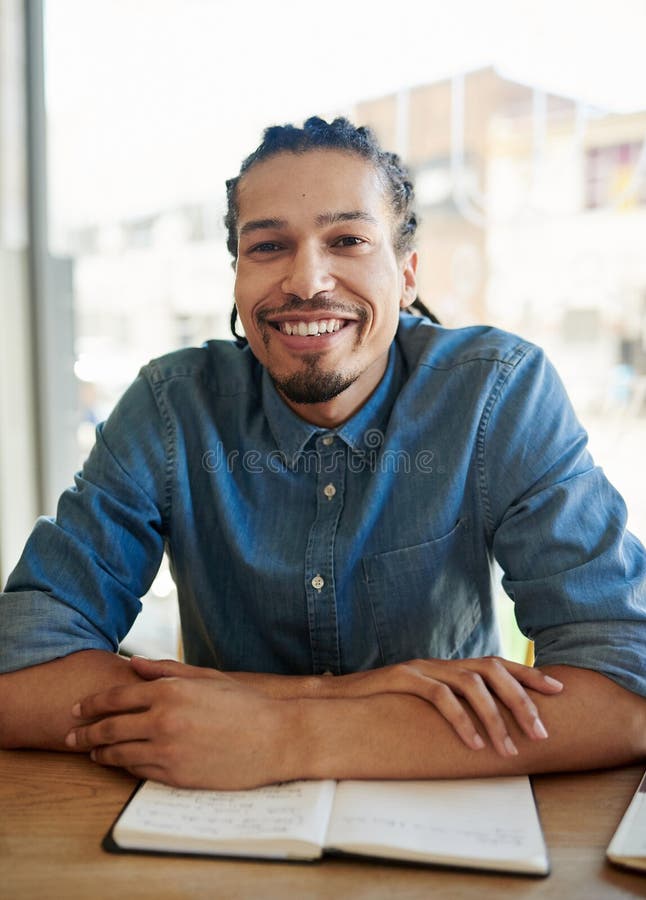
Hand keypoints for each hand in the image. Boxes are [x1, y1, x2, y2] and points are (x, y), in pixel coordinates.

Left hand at [64, 667, 294, 788]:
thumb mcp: (206, 678)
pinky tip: (120, 763)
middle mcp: (163, 719)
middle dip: (85, 731)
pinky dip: (124, 766)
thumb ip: (167, 671)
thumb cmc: (243, 704)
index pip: (116, 697)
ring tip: (91, 752)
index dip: (92, 704)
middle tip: (70, 735)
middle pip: (109, 727)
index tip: (78, 709)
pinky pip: (138, 771)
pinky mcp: (176, 775)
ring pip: (118, 753)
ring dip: (99, 753)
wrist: (275, 738)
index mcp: (170, 691)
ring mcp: (167, 750)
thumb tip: (135, 665)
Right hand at [324, 657, 562, 757]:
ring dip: (495, 717)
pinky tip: (473, 743)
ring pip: (471, 684)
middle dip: (521, 700)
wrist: (339, 696)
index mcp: (450, 666)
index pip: (499, 664)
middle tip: (540, 731)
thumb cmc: (385, 705)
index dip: (530, 674)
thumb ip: (453, 706)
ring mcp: (423, 668)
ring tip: (508, 749)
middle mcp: (442, 663)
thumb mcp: (425, 704)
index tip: (559, 690)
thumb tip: (489, 727)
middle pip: (493, 670)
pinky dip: (461, 720)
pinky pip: (440, 697)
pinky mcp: (403, 678)